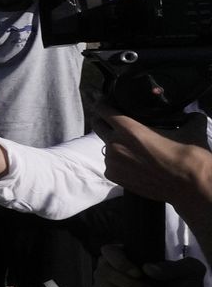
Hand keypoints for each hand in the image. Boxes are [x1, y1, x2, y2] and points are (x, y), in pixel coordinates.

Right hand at [95, 245, 211, 286]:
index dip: (120, 263)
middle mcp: (110, 267)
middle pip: (107, 275)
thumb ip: (172, 268)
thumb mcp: (188, 270)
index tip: (138, 273)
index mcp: (128, 252)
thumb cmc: (185, 282)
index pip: (109, 252)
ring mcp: (106, 285)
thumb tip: (148, 268)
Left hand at [97, 113, 211, 211]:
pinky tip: (133, 162)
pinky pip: (110, 164)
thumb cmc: (188, 155)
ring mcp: (112, 162)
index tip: (106, 102)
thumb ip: (185, 116)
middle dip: (103, 120)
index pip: (103, 110)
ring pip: (105, 146)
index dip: (103, 104)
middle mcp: (115, 144)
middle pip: (97, 125)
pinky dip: (118, 161)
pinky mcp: (113, 177)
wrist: (189, 184)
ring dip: (114, 143)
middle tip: (112, 120)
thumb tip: (189, 114)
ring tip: (131, 146)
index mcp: (128, 128)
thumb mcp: (189, 127)